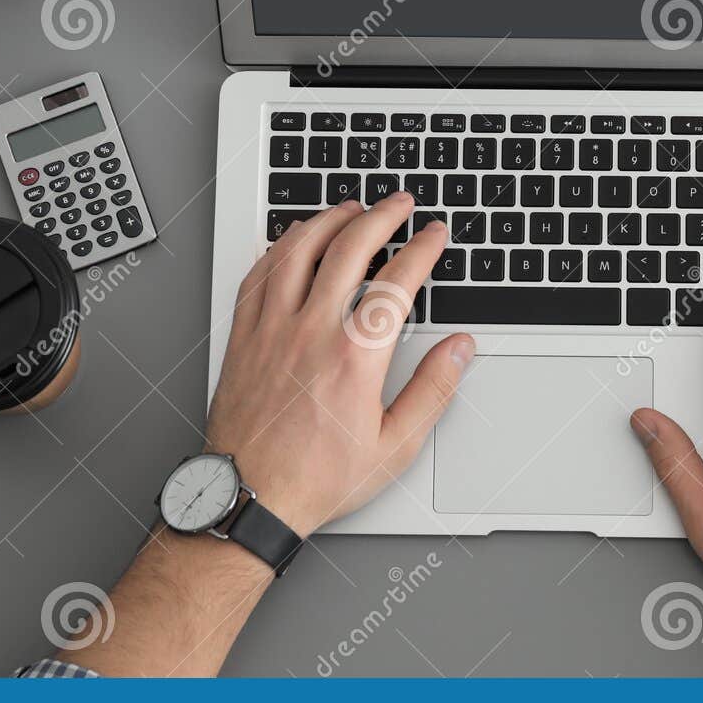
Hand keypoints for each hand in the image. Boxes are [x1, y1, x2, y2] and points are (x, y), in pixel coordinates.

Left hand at [207, 193, 474, 536]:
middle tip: (398, 204)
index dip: (422, 249)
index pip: (397, 281)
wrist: (249, 499)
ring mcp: (271, 330)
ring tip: (350, 207)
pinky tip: (292, 240)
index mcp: (354, 356)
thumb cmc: (317, 479)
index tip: (435, 234)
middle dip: (380, 216)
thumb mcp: (394, 446)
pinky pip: (258, 275)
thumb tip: (459, 350)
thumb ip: (433, 390)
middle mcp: (310, 331)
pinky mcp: (243, 337)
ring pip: (298, 250)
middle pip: (348, 248)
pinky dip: (279, 247)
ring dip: (328, 219)